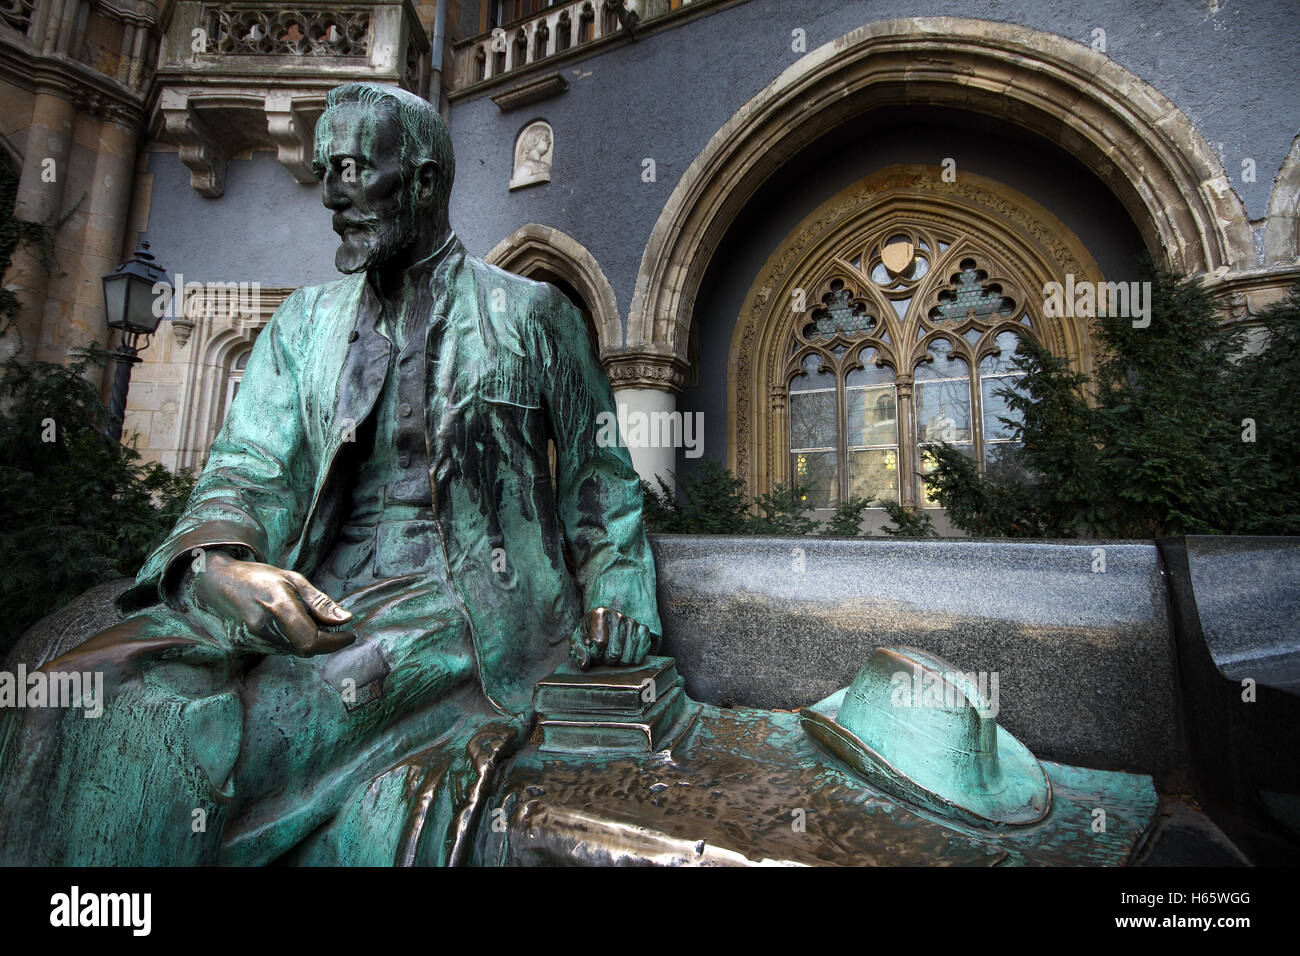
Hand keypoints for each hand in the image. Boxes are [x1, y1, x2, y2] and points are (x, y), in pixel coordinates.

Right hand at [188, 550, 354, 656]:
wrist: (220, 583)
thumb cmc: (260, 577)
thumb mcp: (294, 579)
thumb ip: (319, 602)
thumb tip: (346, 619)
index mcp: (278, 605)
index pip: (311, 639)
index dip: (335, 642)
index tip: (350, 635)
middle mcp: (265, 627)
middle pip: (306, 648)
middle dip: (327, 643)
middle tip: (339, 630)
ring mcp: (256, 638)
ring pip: (296, 650)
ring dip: (313, 642)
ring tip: (316, 622)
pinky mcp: (252, 645)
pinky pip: (284, 649)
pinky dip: (298, 641)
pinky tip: (299, 626)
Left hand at [569, 607, 654, 670]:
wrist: (606, 622)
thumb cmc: (590, 632)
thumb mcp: (578, 639)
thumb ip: (578, 651)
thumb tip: (584, 664)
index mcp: (599, 614)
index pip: (600, 644)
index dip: (595, 656)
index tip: (593, 654)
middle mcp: (618, 615)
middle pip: (614, 654)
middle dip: (606, 662)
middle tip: (603, 657)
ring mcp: (632, 622)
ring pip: (627, 659)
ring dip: (618, 664)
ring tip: (612, 655)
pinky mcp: (644, 630)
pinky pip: (640, 657)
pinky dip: (631, 661)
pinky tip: (624, 654)